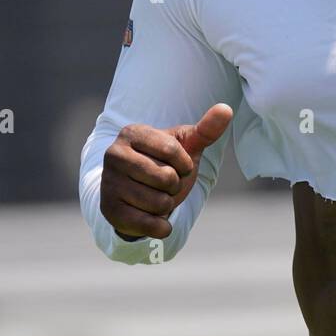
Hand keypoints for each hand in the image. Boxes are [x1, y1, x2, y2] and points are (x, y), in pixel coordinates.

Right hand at [100, 103, 233, 240]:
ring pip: (159, 203)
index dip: (184, 164)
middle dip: (175, 185)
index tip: (177, 165)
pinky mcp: (109, 211)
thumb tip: (226, 109)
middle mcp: (114, 154)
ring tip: (154, 197)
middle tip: (164, 184)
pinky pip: (148, 224)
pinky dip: (161, 226)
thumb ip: (206, 129)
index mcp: (132, 132)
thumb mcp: (186, 146)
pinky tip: (152, 217)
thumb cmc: (165, 164)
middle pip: (167, 178)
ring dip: (166, 205)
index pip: (173, 150)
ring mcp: (109, 183)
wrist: (139, 195)